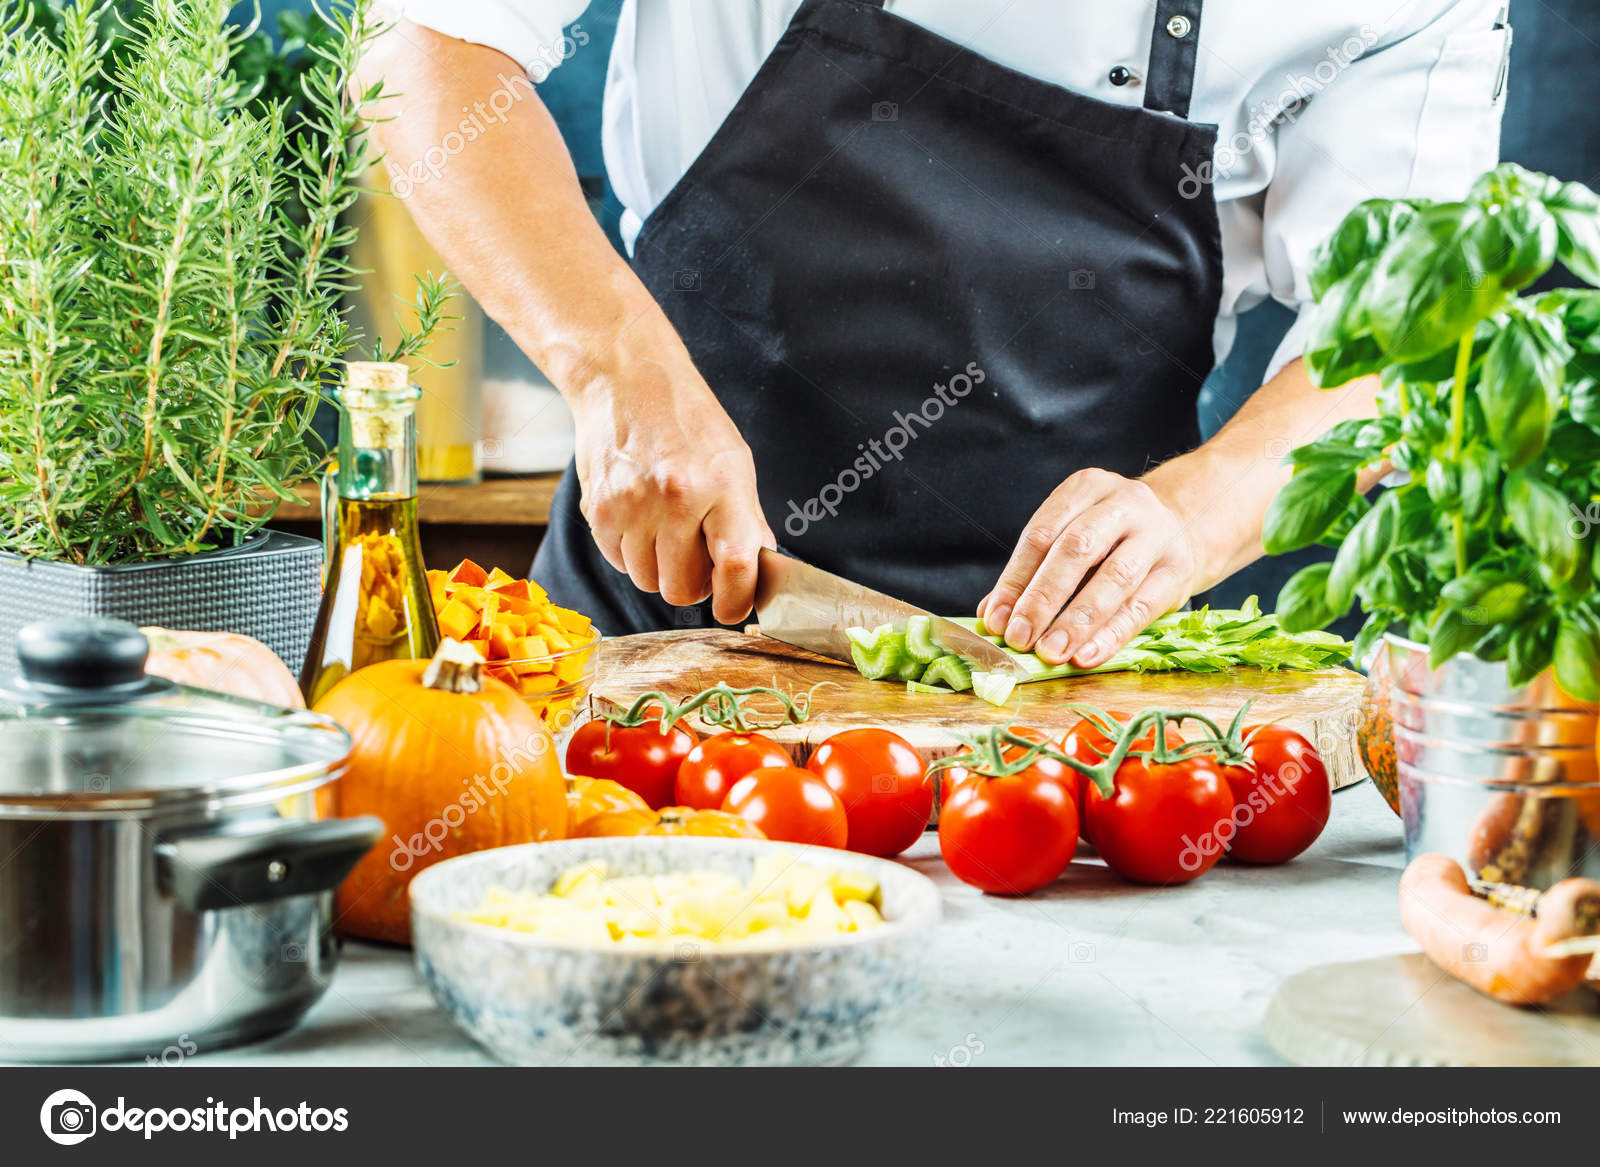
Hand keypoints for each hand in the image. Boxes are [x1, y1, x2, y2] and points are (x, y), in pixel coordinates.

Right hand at [572, 348, 772, 624]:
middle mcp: (676, 498)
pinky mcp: (598, 509)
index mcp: (721, 485)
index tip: (733, 608)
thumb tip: (756, 575)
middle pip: (682, 589)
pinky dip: (631, 552)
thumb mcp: (734, 462)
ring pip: (647, 581)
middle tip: (695, 554)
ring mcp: (632, 505)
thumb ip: (747, 521)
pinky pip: (618, 562)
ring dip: (659, 566)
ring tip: (664, 527)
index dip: (736, 601)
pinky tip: (639, 517)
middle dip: (692, 583)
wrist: (627, 379)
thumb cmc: (686, 420)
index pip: (736, 566)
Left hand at [977, 469, 1195, 666]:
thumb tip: (992, 616)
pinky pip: (1141, 607)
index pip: (1041, 534)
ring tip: (1050, 652)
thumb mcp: (1073, 537)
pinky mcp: (1178, 569)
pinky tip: (1086, 656)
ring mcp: (1157, 534)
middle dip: (1043, 598)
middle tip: (1019, 637)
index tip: (995, 620)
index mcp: (1087, 487)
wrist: (1182, 526)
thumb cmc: (1111, 538)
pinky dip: (1110, 635)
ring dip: (1077, 621)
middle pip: (1077, 549)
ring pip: (1114, 578)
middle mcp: (1125, 503)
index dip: (1015, 579)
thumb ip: (1033, 572)